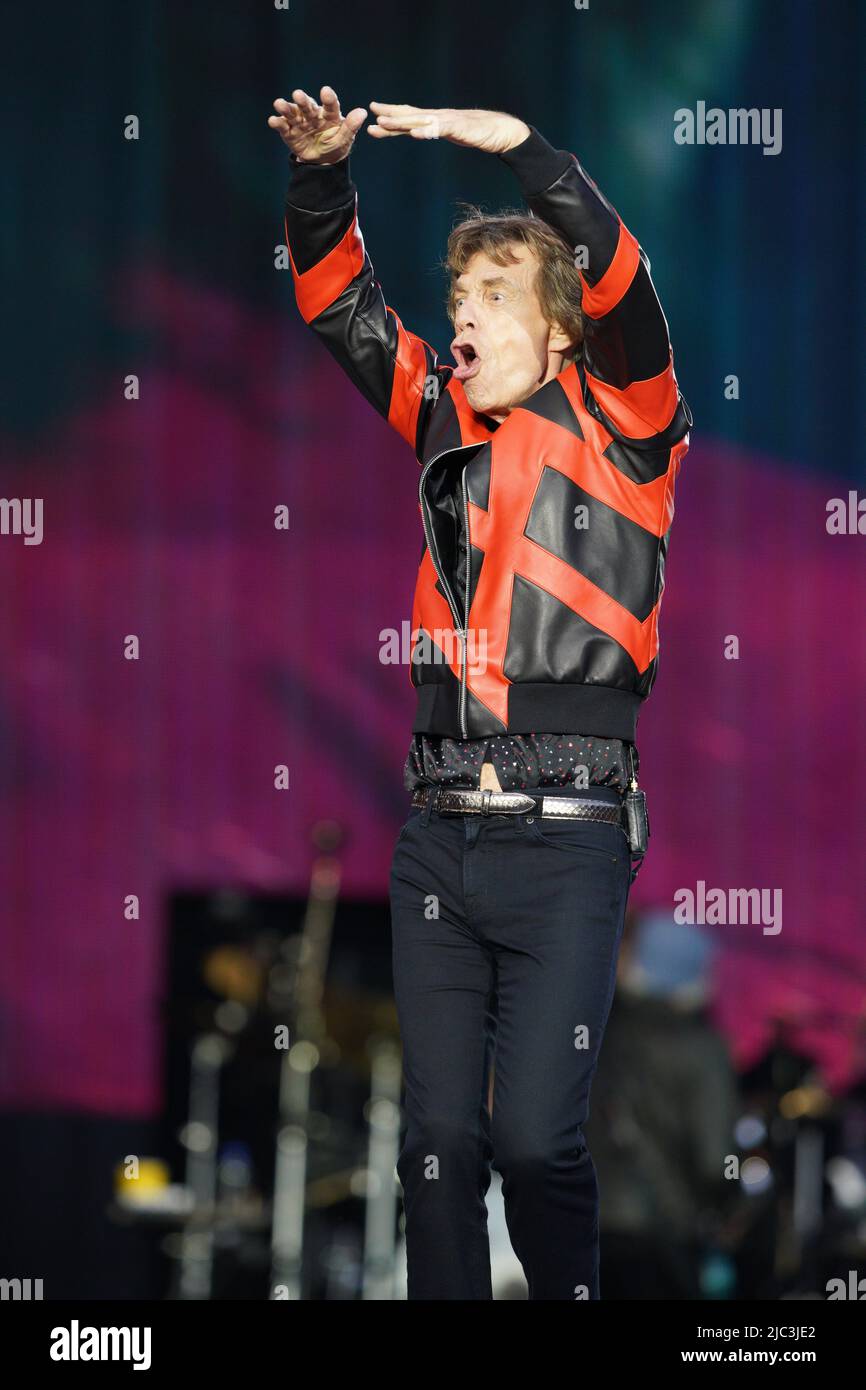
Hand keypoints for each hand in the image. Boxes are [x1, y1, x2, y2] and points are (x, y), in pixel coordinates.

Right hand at [268, 85, 366, 164]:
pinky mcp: (289, 132)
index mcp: (329, 114)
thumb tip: (362, 112)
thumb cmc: (335, 145)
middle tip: (298, 95)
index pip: (330, 105)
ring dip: (286, 107)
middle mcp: (313, 114)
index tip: (326, 92)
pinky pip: (283, 127)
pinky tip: (273, 120)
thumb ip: (351, 126)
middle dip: (303, 100)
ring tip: (279, 104)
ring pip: (293, 112)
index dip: (328, 98)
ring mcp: (300, 122)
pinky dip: (278, 123)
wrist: (322, 160)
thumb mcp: (345, 139)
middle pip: (308, 105)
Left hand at [367, 103, 529, 154]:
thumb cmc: (478, 133)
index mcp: (436, 119)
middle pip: (410, 116)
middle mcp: (438, 117)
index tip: (373, 113)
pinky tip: (415, 134)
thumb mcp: (452, 133)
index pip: (410, 115)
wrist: (501, 131)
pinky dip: (427, 131)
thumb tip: (422, 132)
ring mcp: (447, 121)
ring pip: (420, 121)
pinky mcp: (458, 128)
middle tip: (370, 114)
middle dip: (390, 115)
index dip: (392, 113)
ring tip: (384, 122)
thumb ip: (437, 131)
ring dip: (401, 122)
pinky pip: (439, 130)